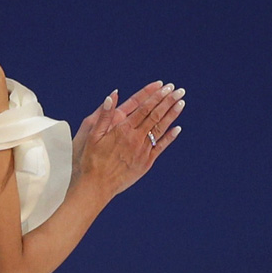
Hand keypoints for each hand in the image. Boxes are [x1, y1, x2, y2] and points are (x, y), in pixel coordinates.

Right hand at [71, 81, 184, 197]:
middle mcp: (135, 138)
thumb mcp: (92, 135)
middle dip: (168, 101)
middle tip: (179, 90)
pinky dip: (169, 137)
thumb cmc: (90, 160)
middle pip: (155, 116)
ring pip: (160, 129)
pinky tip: (177, 128)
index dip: (155, 96)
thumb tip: (112, 95)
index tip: (165, 86)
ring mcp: (143, 151)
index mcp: (122, 129)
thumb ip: (104, 115)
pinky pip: (160, 147)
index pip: (144, 108)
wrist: (96, 186)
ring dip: (171, 115)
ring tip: (181, 103)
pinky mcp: (146, 162)